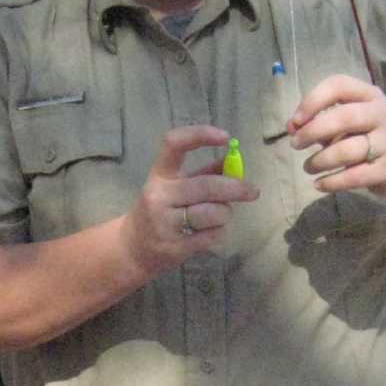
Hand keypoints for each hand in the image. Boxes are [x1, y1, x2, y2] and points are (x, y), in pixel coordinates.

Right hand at [126, 126, 259, 271]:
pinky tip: (208, 233)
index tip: (225, 137)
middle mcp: (159, 196)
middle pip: (207, 186)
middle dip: (237, 188)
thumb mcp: (175, 187)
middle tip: (253, 191)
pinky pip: (212, 236)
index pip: (174, 144)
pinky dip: (218, 233)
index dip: (200, 135)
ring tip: (218, 216)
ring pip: (214, 213)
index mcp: (159, 174)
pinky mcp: (174, 248)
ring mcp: (165, 223)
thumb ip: (204, 173)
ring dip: (225, 214)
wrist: (132, 249)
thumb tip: (234, 160)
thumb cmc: (162, 211)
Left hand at [284, 75, 385, 209]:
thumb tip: (291, 127)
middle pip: (344, 116)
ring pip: (349, 149)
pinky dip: (332, 182)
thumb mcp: (343, 123)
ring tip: (308, 167)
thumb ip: (317, 121)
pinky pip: (355, 176)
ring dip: (321, 160)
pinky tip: (319, 184)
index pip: (339, 85)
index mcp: (369, 94)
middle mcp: (383, 113)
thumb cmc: (364, 137)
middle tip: (295, 144)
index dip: (313, 101)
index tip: (295, 121)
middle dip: (314, 131)